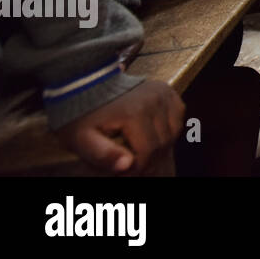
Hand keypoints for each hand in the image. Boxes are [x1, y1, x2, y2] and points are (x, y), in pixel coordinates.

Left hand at [55, 79, 183, 173]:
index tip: (124, 172)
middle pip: (162, 143)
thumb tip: (127, 165)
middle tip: (131, 164)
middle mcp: (154, 99)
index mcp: (134, 112)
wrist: (86, 86)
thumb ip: (102, 154)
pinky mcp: (168, 90)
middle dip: (148, 159)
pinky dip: (169, 129)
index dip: (137, 168)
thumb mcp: (82, 139)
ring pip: (173, 132)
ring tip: (140, 150)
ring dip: (160, 146)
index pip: (148, 152)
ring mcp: (163, 93)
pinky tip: (152, 133)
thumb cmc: (83, 115)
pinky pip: (178, 117)